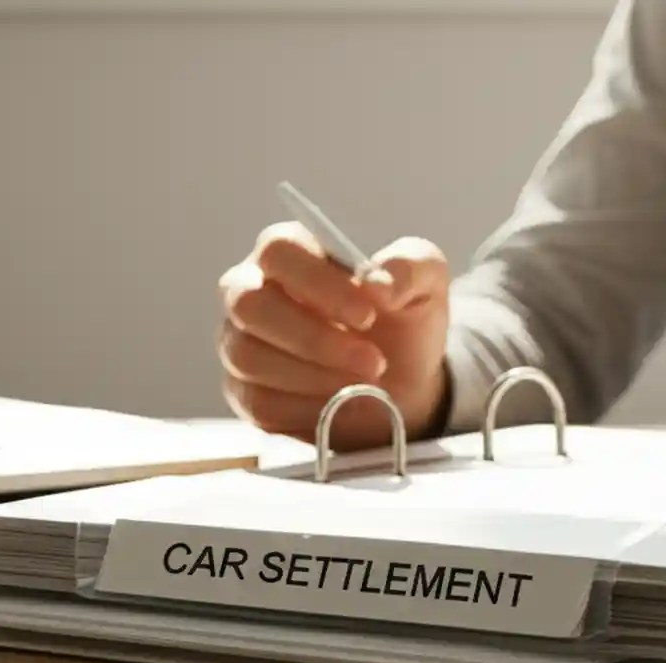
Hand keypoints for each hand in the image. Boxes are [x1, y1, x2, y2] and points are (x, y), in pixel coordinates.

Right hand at [217, 222, 450, 449]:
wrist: (404, 383)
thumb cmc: (403, 321)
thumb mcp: (426, 282)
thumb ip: (411, 266)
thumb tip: (378, 284)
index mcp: (289, 252)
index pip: (278, 251)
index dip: (319, 283)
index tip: (368, 316)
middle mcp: (250, 290)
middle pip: (250, 304)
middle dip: (315, 338)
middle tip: (373, 362)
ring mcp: (239, 342)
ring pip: (250, 356)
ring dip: (315, 375)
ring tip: (365, 383)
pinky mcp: (244, 392)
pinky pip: (259, 402)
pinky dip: (308, 407)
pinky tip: (341, 404)